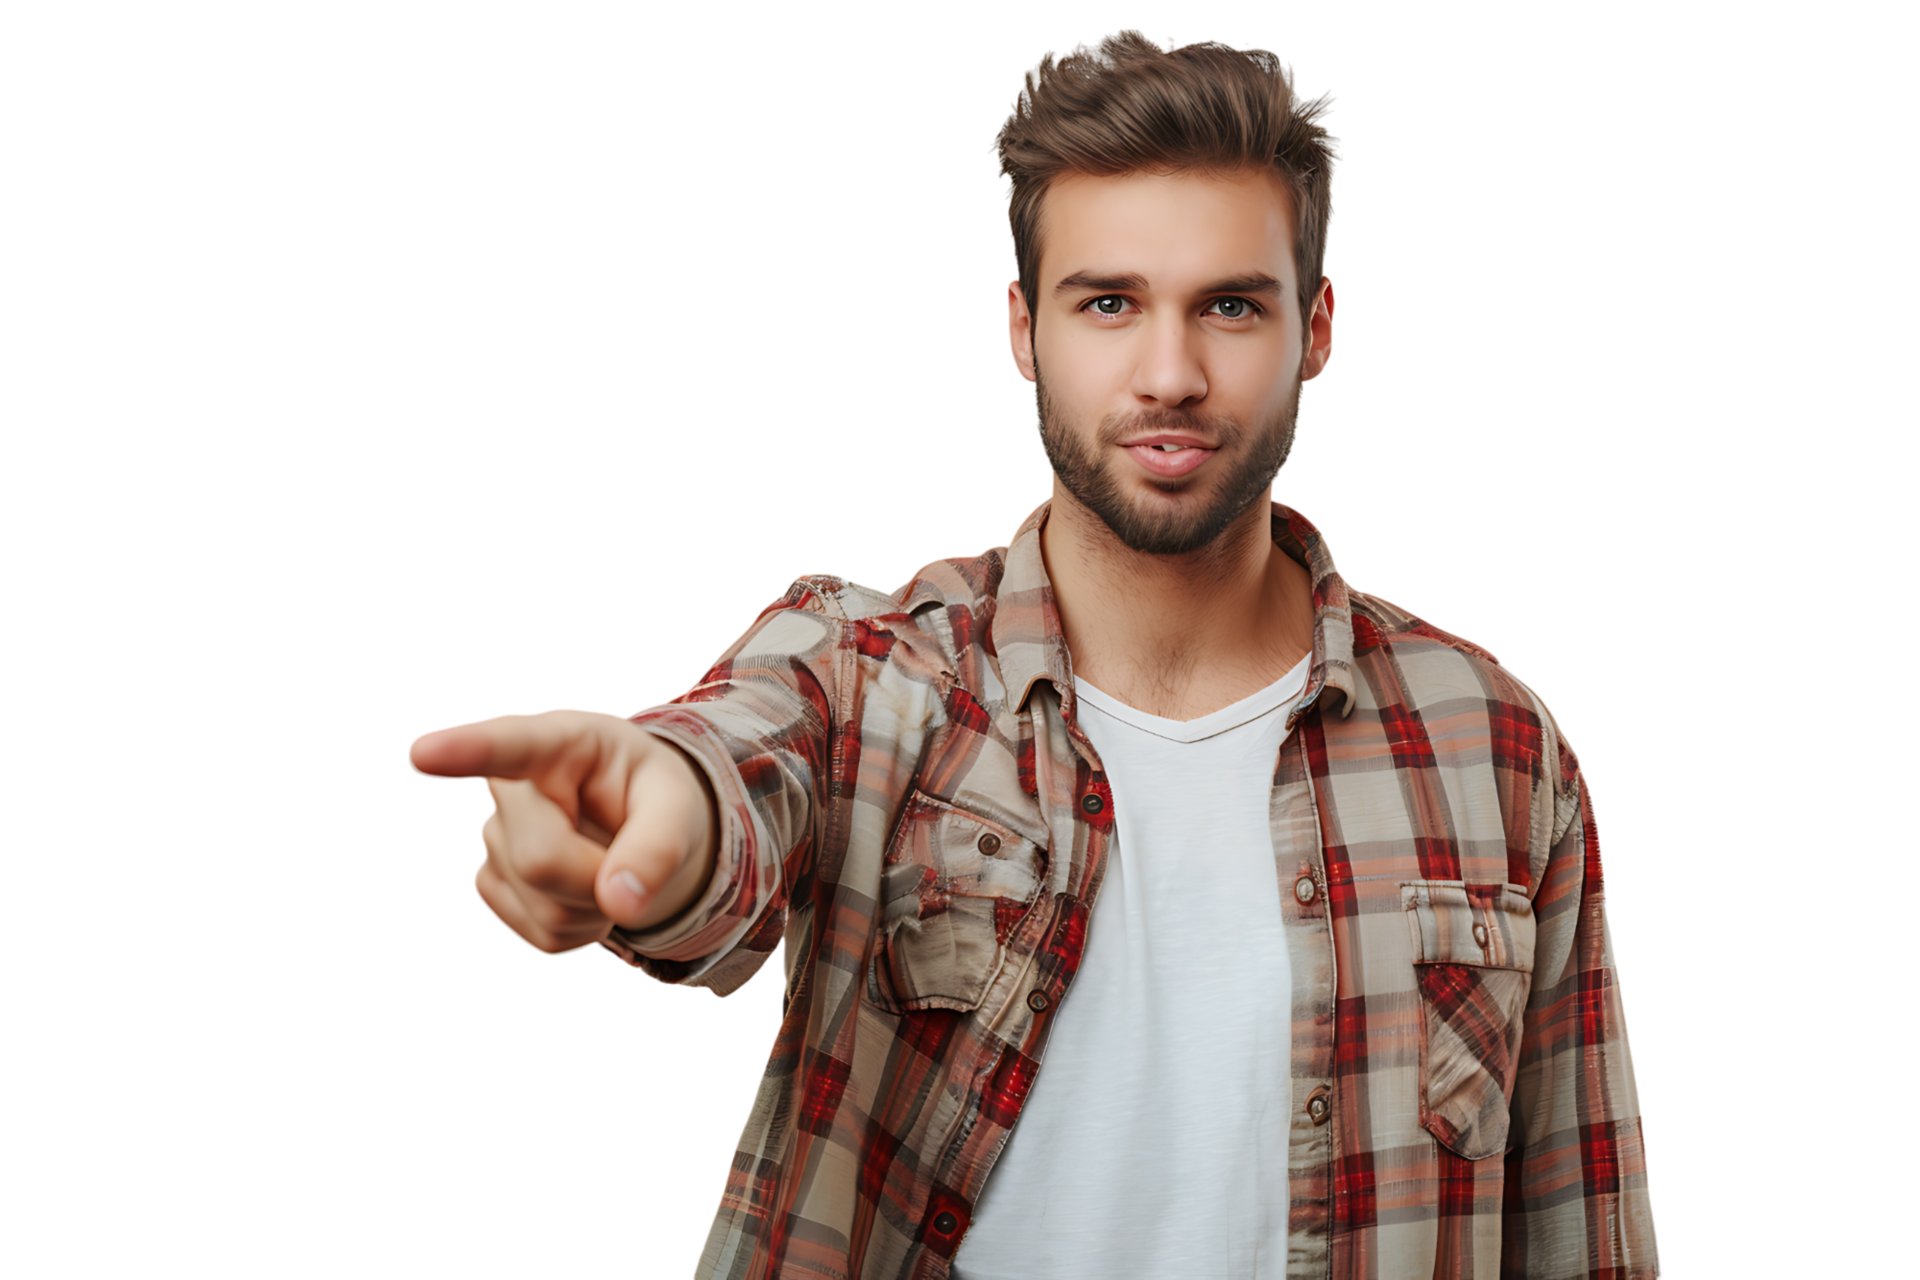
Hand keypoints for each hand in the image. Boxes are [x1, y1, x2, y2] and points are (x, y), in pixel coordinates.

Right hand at [409, 707, 719, 955]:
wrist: (638, 826)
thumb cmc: (653, 799)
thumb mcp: (679, 807)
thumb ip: (659, 846)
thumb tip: (619, 903)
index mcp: (561, 741)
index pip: (509, 745)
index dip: (464, 750)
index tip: (422, 753)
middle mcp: (510, 784)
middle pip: (541, 860)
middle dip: (598, 877)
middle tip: (626, 855)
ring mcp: (492, 837)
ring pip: (546, 907)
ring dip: (596, 907)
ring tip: (607, 865)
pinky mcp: (491, 885)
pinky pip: (544, 934)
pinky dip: (582, 929)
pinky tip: (586, 891)